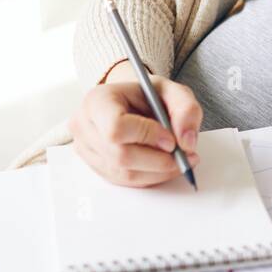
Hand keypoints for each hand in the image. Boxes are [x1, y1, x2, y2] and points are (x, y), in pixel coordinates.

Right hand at [70, 72, 202, 187]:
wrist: (130, 102)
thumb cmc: (146, 95)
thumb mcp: (171, 90)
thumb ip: (185, 109)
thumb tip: (186, 142)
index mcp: (97, 101)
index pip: (116, 127)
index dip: (147, 136)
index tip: (170, 139)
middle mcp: (85, 126)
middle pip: (121, 156)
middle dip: (159, 160)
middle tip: (184, 156)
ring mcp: (87, 150)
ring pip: (124, 174)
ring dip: (159, 172)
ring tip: (180, 160)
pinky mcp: (96, 167)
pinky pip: (125, 182)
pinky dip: (150, 177)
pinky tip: (164, 166)